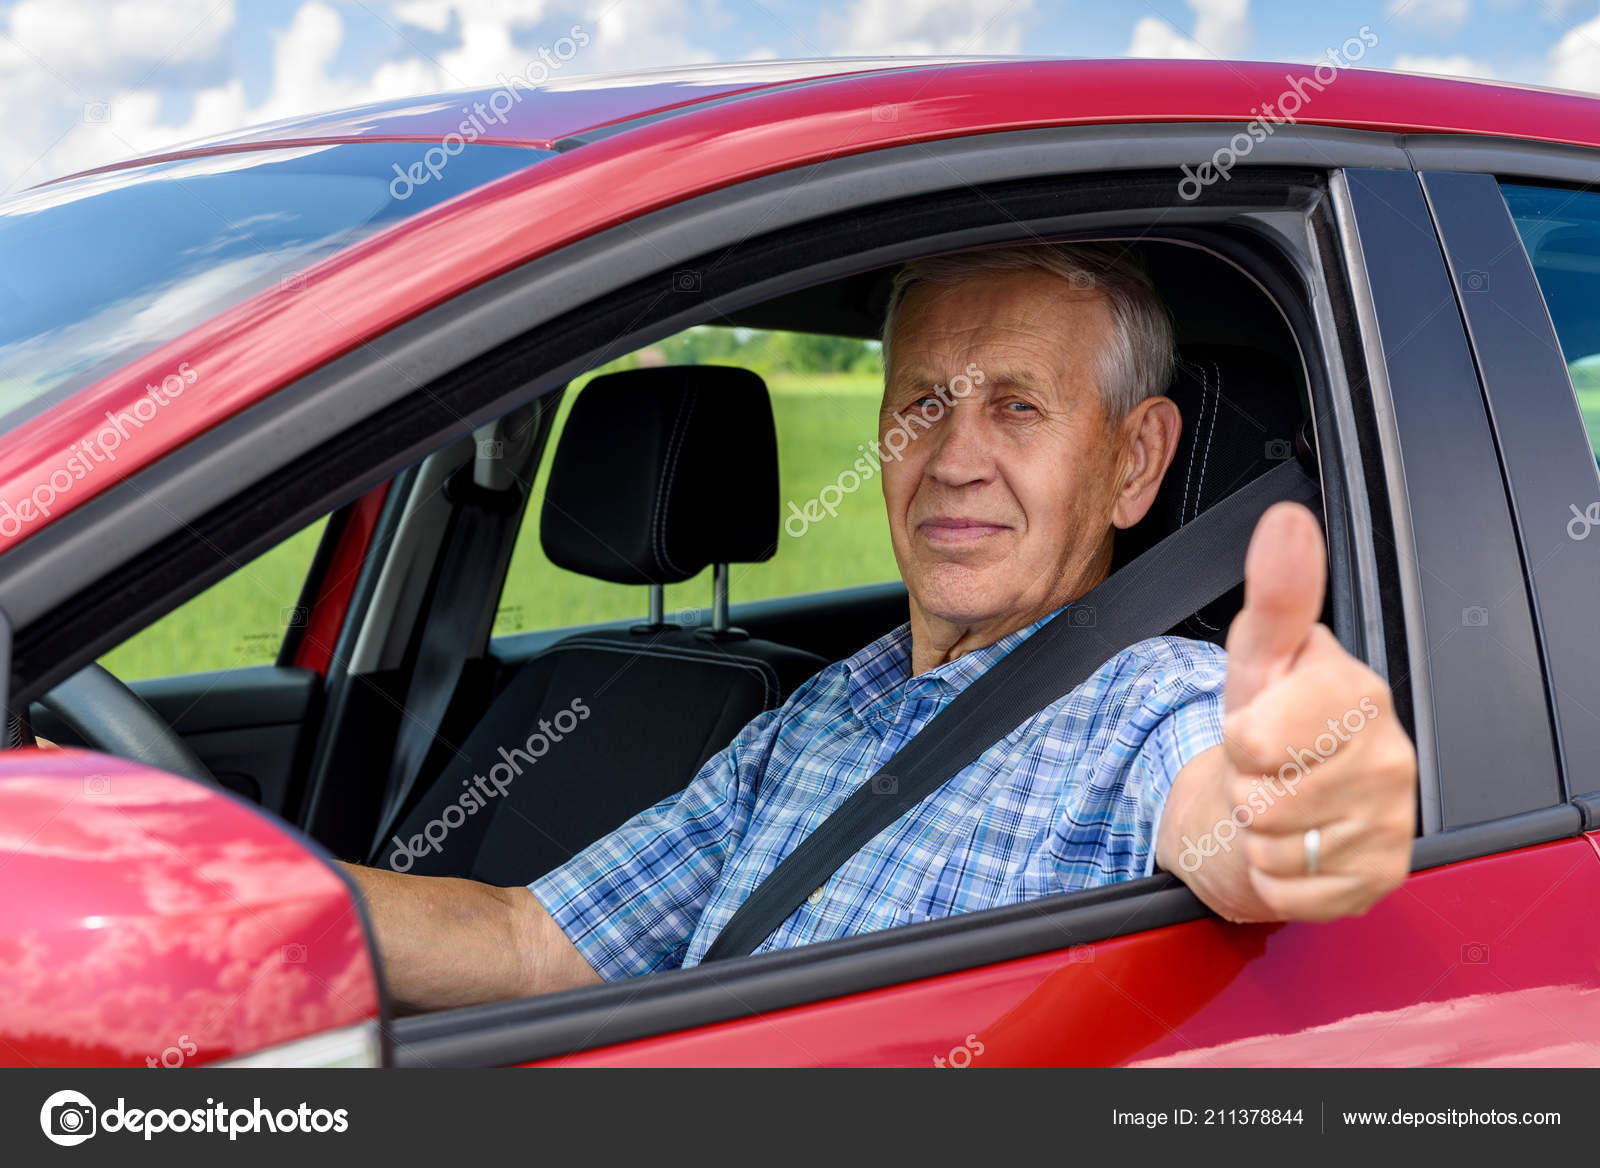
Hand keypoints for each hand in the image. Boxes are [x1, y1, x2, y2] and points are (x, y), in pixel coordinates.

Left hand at [1159, 502, 1416, 921]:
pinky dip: (1275, 879)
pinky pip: (1292, 893)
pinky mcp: (1381, 877)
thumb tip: (1287, 522)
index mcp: (1358, 693)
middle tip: (1267, 772)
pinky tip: (1295, 847)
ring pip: (1277, 851)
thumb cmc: (1270, 723)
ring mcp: (1392, 820)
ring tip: (1280, 807)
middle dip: (1247, 790)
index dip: (1240, 739)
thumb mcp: (1257, 658)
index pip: (1260, 738)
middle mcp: (1389, 756)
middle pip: (1264, 802)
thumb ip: (1275, 596)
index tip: (1254, 727)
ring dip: (1259, 837)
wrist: (1279, 795)